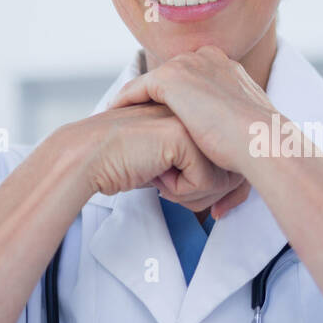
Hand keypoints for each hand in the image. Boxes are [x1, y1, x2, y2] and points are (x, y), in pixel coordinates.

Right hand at [67, 103, 250, 217]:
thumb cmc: (123, 161)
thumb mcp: (170, 160)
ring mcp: (192, 120)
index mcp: (198, 115)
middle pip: (233, 170)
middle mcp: (199, 112)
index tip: (218, 209)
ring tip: (164, 182)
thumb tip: (234, 189)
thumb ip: (201, 164)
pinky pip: (205, 181)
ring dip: (192, 195)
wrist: (89, 156)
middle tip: (174, 192)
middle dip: (208, 195)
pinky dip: (181, 191)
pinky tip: (157, 175)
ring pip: (223, 178)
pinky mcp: (183, 135)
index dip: (229, 192)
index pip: (233, 158)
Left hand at [107, 46, 276, 173]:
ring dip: (138, 103)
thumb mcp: (247, 129)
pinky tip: (115, 117)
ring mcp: (188, 65)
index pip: (193, 79)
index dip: (178, 100)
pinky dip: (124, 102)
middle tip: (138, 121)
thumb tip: (223, 151)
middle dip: (156, 99)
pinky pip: (136, 89)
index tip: (164, 119)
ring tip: (122, 120)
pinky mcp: (171, 78)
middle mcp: (208, 58)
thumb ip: (233, 129)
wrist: (260, 141)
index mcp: (227, 68)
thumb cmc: (259, 145)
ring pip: (152, 84)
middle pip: (171, 78)